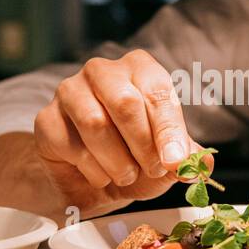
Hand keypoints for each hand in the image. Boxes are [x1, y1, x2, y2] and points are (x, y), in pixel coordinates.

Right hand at [33, 49, 210, 215]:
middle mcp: (102, 71)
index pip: (157, 93)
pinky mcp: (46, 118)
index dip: (168, 130)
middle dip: (143, 145)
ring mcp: (69, 91)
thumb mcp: (168, 160)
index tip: (174, 161)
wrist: (93, 180)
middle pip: (125, 103)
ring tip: (126, 175)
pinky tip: (99, 174)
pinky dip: (91, 170)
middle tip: (152, 170)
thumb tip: (202, 161)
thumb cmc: (135, 158)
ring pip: (95, 124)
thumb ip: (187, 157)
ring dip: (117, 161)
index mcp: (139, 68)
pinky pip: (70, 144)